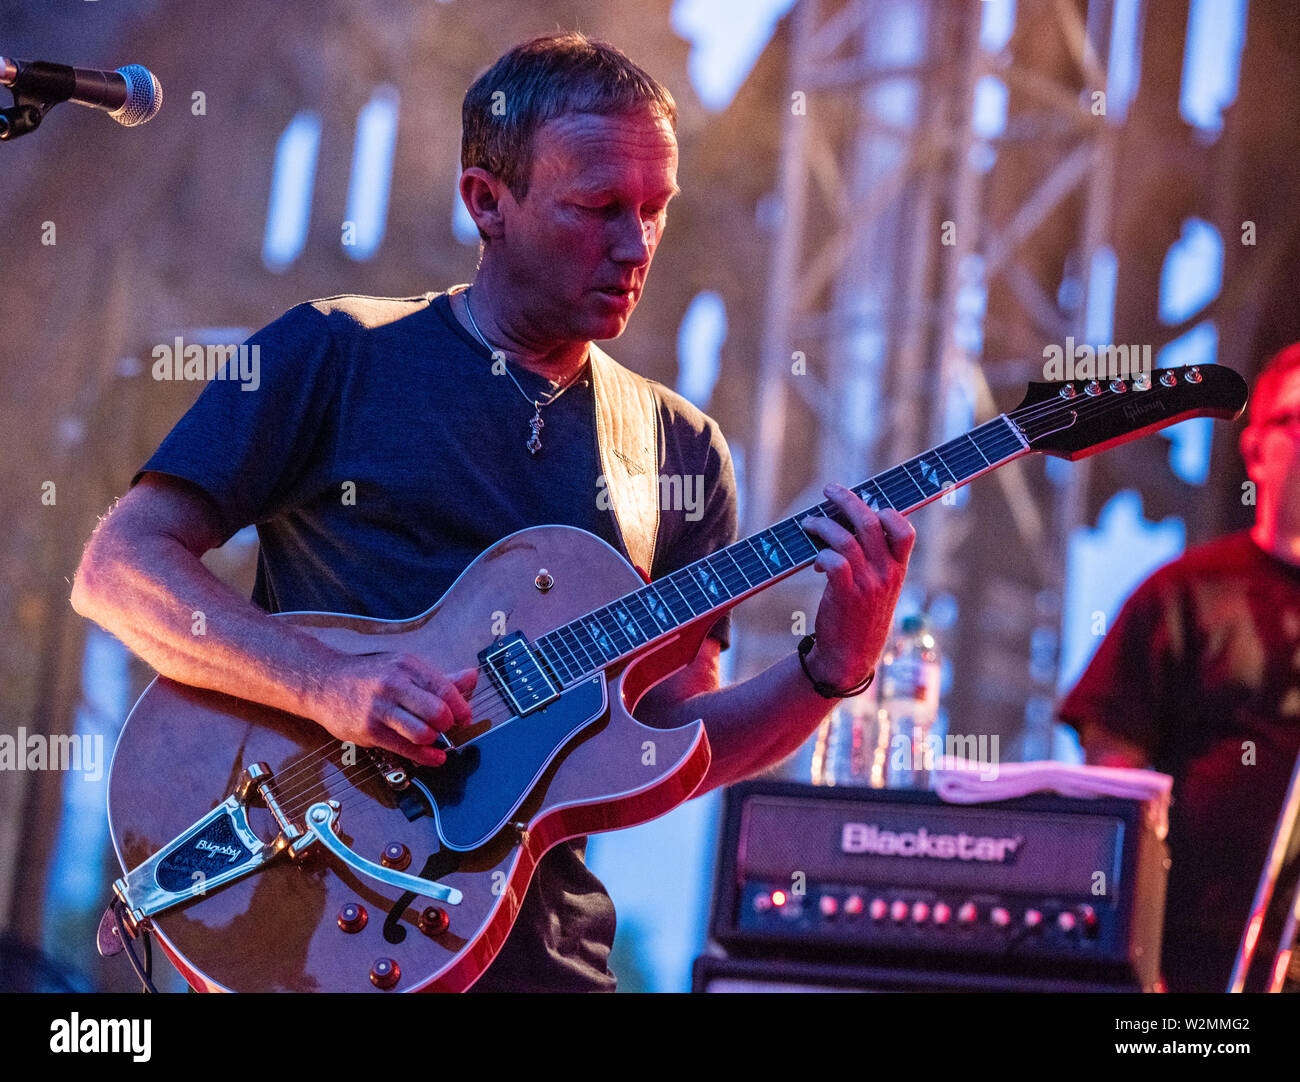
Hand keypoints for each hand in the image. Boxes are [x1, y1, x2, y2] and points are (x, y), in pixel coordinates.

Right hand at [309, 652, 477, 766]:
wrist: (324, 682)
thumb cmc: (368, 676)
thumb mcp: (404, 669)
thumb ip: (439, 677)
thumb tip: (472, 677)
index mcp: (407, 667)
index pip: (445, 688)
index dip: (461, 706)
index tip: (465, 717)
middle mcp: (394, 685)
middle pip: (437, 711)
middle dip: (448, 724)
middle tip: (448, 727)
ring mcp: (380, 709)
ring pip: (422, 732)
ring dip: (434, 740)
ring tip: (435, 739)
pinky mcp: (369, 730)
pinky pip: (404, 748)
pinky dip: (424, 756)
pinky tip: (433, 757)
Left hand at [800, 483, 914, 688]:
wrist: (849, 658)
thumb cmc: (860, 619)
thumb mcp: (878, 591)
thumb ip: (872, 563)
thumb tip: (846, 529)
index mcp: (898, 571)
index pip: (905, 530)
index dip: (886, 511)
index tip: (867, 505)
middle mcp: (886, 574)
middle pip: (870, 522)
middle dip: (847, 500)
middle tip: (829, 491)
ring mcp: (867, 584)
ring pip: (846, 538)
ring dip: (824, 524)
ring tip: (809, 522)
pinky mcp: (845, 595)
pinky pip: (833, 561)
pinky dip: (821, 552)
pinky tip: (814, 557)